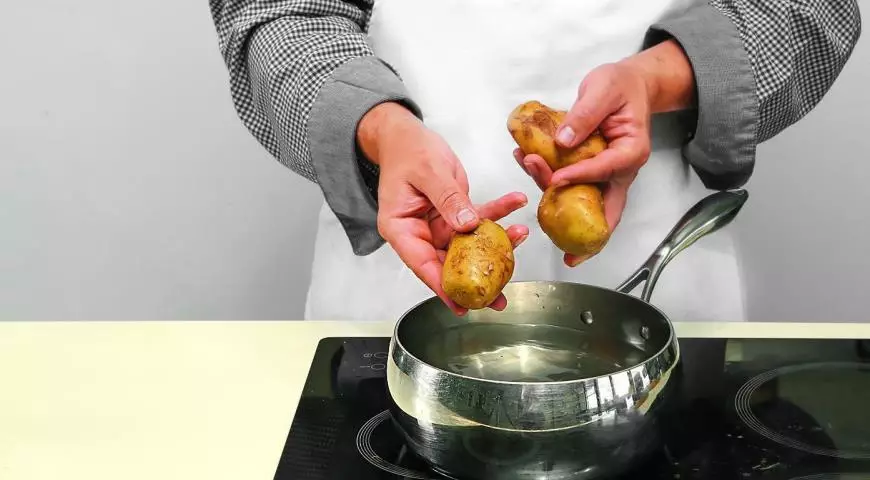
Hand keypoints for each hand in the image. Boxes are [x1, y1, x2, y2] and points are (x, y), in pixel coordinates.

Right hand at [359, 102, 529, 314]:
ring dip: (494, 242)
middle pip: (447, 262)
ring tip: (519, 240)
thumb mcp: (428, 171)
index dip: (442, 287)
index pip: (421, 264)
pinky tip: (515, 203)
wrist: (407, 135)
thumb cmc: (406, 151)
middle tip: (499, 296)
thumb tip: (467, 225)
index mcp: (400, 228)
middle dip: (475, 277)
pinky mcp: (453, 213)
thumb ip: (447, 198)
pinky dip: (497, 213)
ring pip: (468, 243)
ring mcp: (437, 225)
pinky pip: (478, 218)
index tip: (462, 305)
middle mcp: (418, 232)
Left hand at [514, 39, 695, 265]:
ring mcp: (605, 175)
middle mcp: (620, 171)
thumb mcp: (604, 90)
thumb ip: (585, 114)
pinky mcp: (590, 172)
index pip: (604, 170)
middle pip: (603, 210)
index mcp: (631, 152)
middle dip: (584, 235)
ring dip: (552, 192)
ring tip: (526, 163)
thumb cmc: (622, 86)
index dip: (579, 177)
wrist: (629, 84)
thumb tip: (563, 140)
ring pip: (580, 199)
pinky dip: (547, 176)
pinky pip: (569, 183)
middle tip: (561, 245)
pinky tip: (525, 159)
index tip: (556, 180)